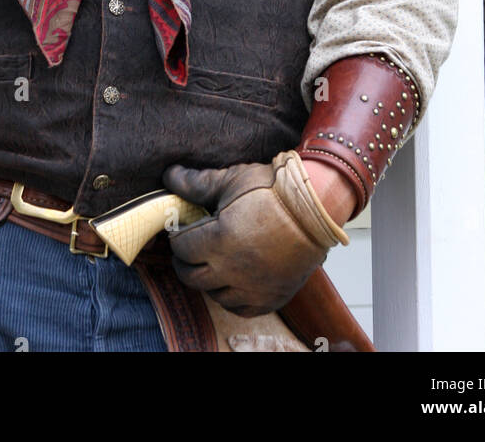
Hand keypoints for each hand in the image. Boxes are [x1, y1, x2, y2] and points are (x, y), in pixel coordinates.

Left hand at [162, 150, 347, 317]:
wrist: (315, 208)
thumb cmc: (272, 190)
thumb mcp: (232, 179)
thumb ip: (196, 183)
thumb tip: (169, 176)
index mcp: (219, 241)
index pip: (181, 248)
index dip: (177, 237)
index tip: (181, 229)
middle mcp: (232, 271)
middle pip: (191, 276)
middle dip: (184, 261)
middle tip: (189, 248)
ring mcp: (252, 288)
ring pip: (214, 294)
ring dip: (207, 280)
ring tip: (211, 262)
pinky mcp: (271, 297)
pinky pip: (240, 308)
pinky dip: (231, 297)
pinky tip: (231, 281)